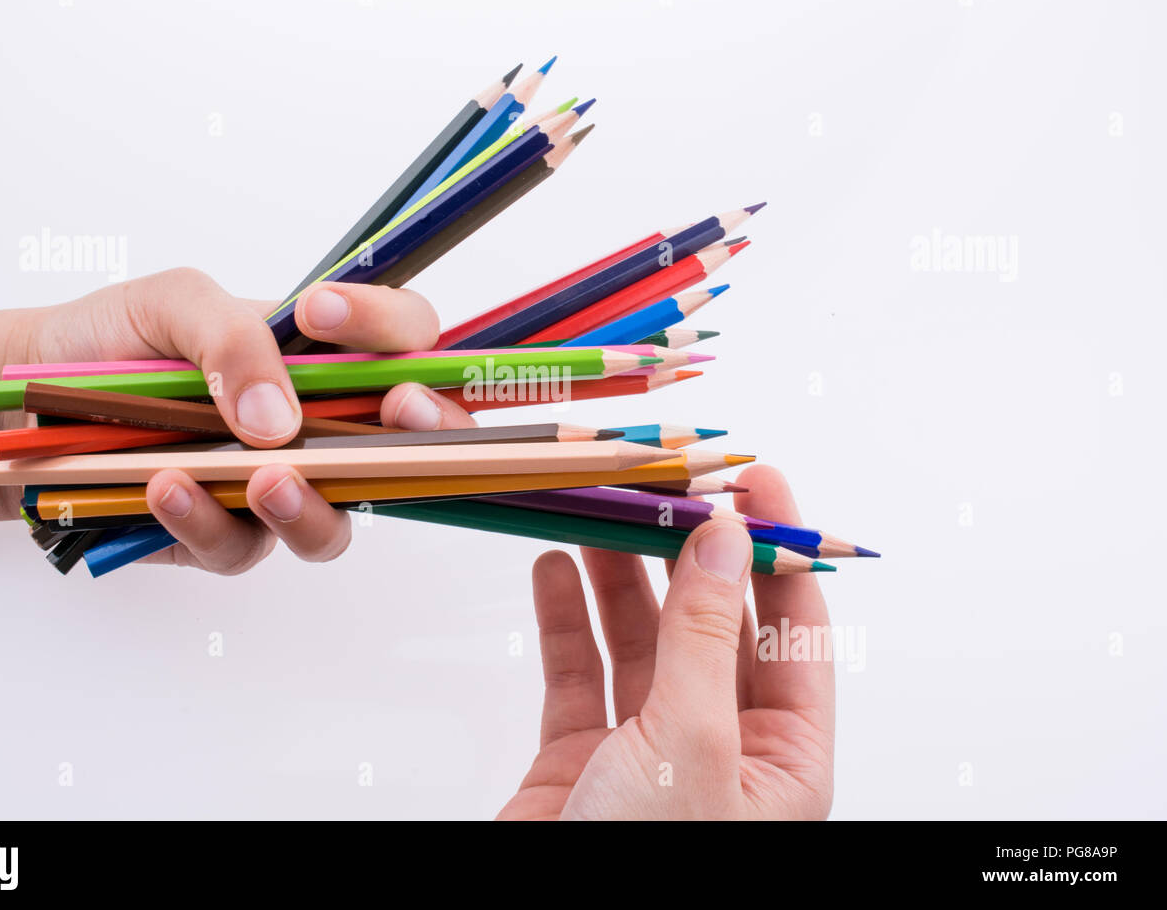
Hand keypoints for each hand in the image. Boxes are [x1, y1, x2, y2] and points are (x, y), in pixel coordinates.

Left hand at [25, 267, 471, 572]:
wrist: (29, 401)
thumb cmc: (114, 342)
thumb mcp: (171, 303)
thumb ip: (232, 337)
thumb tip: (280, 419)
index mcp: (321, 359)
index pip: (403, 341)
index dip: (391, 328)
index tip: (321, 314)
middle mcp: (317, 429)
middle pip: (410, 444)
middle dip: (423, 433)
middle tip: (399, 415)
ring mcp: (277, 488)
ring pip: (337, 521)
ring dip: (311, 503)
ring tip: (264, 477)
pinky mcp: (225, 536)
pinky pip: (241, 547)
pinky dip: (204, 518)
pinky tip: (165, 486)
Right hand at [497, 465, 834, 819]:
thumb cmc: (636, 869)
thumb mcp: (688, 745)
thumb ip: (704, 637)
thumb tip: (727, 541)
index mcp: (783, 761)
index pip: (794, 633)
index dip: (777, 551)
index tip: (756, 481)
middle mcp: (722, 751)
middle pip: (713, 625)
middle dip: (687, 554)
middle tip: (663, 488)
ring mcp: (649, 752)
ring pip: (642, 640)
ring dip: (621, 574)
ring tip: (602, 511)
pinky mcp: (582, 758)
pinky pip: (579, 672)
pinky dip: (566, 617)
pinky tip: (557, 568)